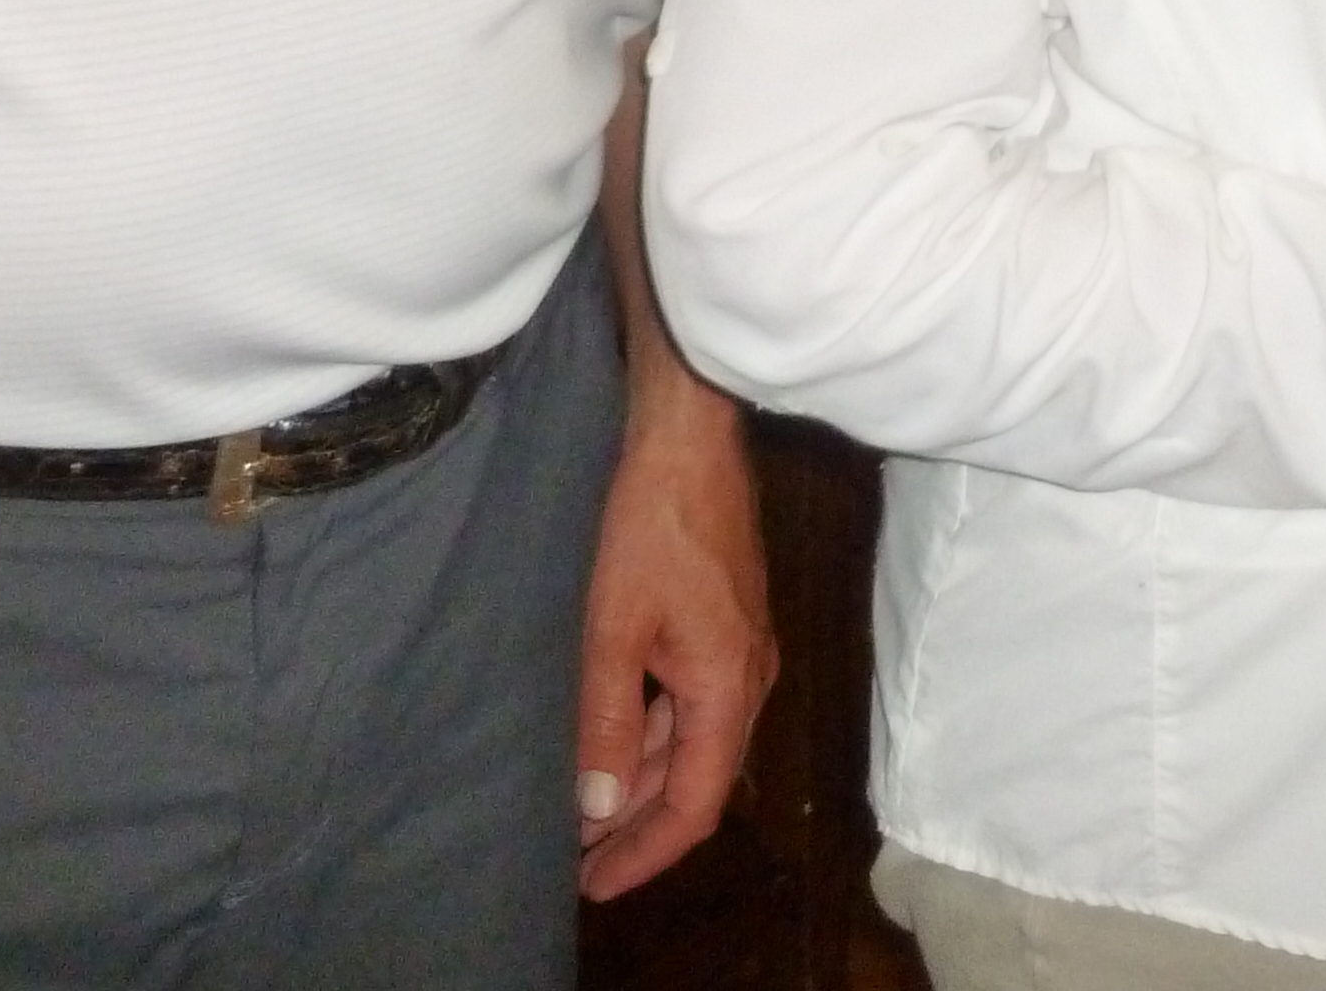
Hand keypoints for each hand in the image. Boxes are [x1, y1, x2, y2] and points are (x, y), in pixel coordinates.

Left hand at [571, 358, 778, 902]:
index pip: (695, 803)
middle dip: (637, 827)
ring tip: (582, 818)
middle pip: (696, 779)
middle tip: (576, 866)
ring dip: (639, 783)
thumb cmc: (651, 528)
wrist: (690, 437)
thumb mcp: (614, 629)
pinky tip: (609, 746)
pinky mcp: (726, 625)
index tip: (594, 887)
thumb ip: (606, 722)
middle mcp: (749, 680)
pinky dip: (649, 738)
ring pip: (692, 742)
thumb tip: (599, 808)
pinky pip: (690, 705)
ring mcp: (741, 651)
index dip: (646, 853)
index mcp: (729, 688)